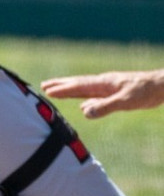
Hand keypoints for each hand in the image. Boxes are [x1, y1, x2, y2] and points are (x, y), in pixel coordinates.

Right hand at [40, 69, 163, 118]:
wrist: (162, 85)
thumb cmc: (146, 91)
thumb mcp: (126, 101)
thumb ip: (105, 106)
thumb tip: (84, 111)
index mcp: (103, 84)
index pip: (78, 86)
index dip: (62, 89)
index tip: (46, 90)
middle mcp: (103, 83)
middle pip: (78, 83)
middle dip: (61, 85)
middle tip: (43, 86)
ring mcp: (109, 87)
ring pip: (85, 88)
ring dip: (70, 89)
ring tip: (57, 90)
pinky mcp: (116, 93)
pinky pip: (95, 95)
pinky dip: (84, 97)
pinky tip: (84, 103)